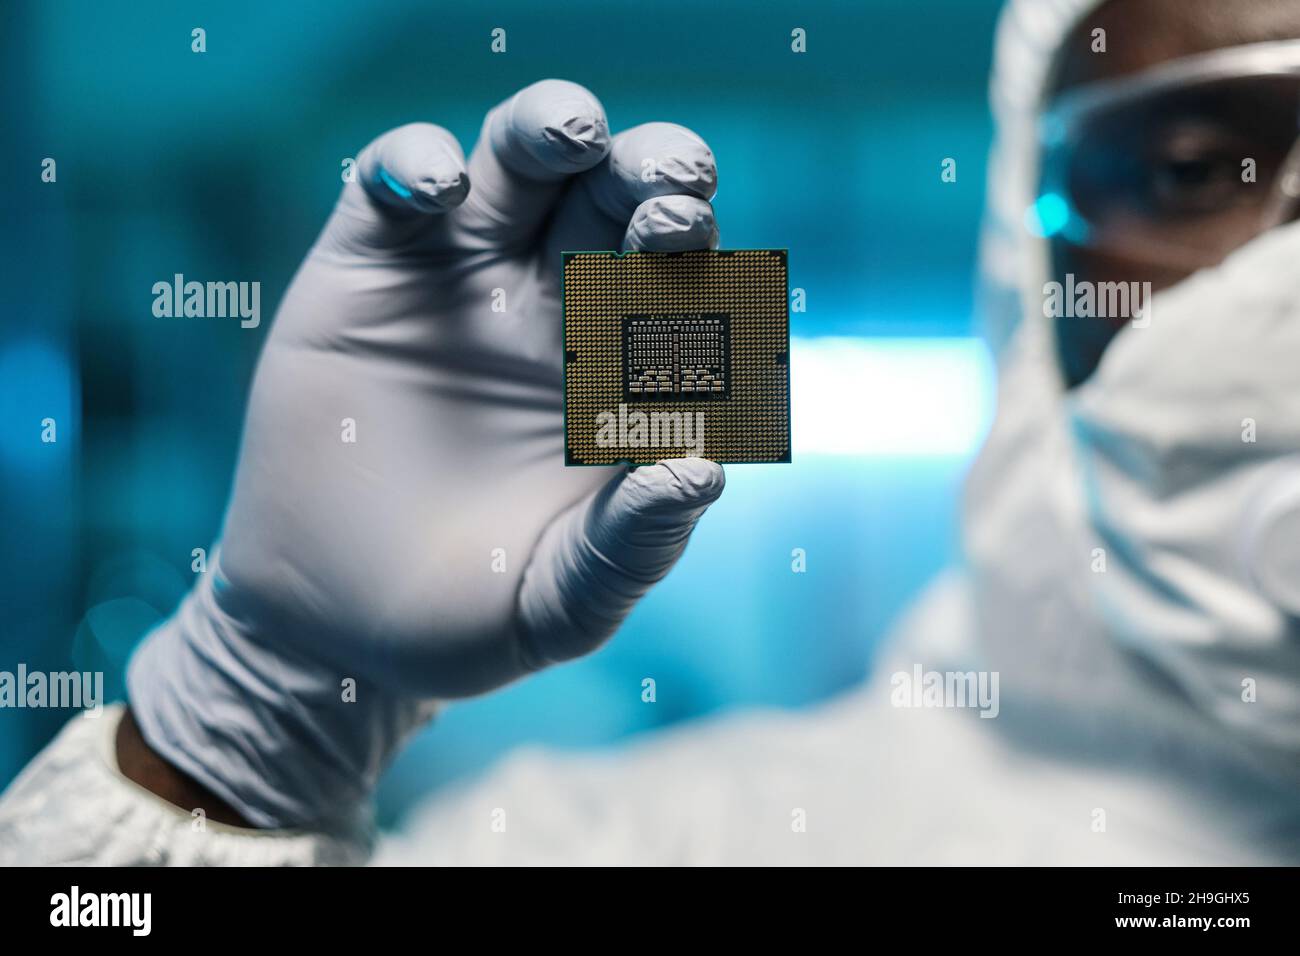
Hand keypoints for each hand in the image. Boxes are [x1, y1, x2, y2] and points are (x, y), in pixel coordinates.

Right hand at [126, 80, 725, 827]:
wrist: (328, 625)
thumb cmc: (463, 617)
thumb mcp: (558, 606)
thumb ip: (631, 551)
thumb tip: (706, 471)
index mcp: (619, 376)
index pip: (682, 289)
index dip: (700, 263)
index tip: (696, 257)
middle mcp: (551, 312)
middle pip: (617, 200)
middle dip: (654, 171)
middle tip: (672, 179)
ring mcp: (459, 284)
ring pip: (519, 163)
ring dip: (553, 128)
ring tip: (574, 132)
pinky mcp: (367, 274)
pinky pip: (396, 181)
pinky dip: (416, 163)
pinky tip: (436, 192)